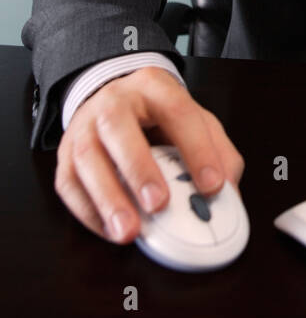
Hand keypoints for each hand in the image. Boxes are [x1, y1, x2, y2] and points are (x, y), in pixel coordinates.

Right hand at [54, 67, 244, 242]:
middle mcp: (114, 101)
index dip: (197, 148)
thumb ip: (218, 151)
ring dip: (108, 198)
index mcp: (154, 87)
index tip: (212, 185)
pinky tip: (111, 230)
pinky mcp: (65, 155)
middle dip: (139, 168)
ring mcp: (84, 126)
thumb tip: (228, 192)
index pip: (178, 111)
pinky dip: (89, 213)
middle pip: (119, 126)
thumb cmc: (158, 117)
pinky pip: (69, 184)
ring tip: (130, 231)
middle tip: (159, 204)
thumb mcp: (194, 121)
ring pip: (87, 158)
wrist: (115, 101)